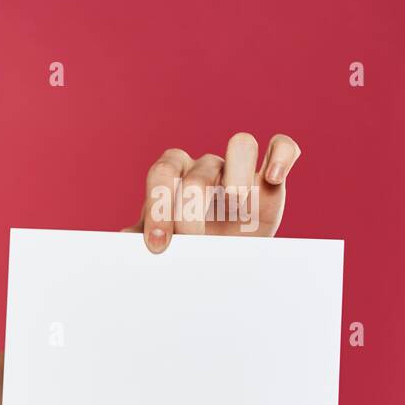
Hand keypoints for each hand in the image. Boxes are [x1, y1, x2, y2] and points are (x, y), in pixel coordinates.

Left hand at [124, 133, 300, 252]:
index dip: (158, 206)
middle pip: (199, 171)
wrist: (223, 260)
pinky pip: (281, 146)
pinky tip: (273, 179)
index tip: (158, 246)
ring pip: (241, 144)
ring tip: (236, 210)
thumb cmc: (187, 247)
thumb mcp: (164, 245)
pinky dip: (282, 156)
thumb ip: (143, 237)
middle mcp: (205, 165)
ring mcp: (240, 169)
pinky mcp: (272, 177)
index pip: (163, 173)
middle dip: (192, 212)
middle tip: (194, 243)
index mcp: (173, 173)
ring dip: (237, 178)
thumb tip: (123, 239)